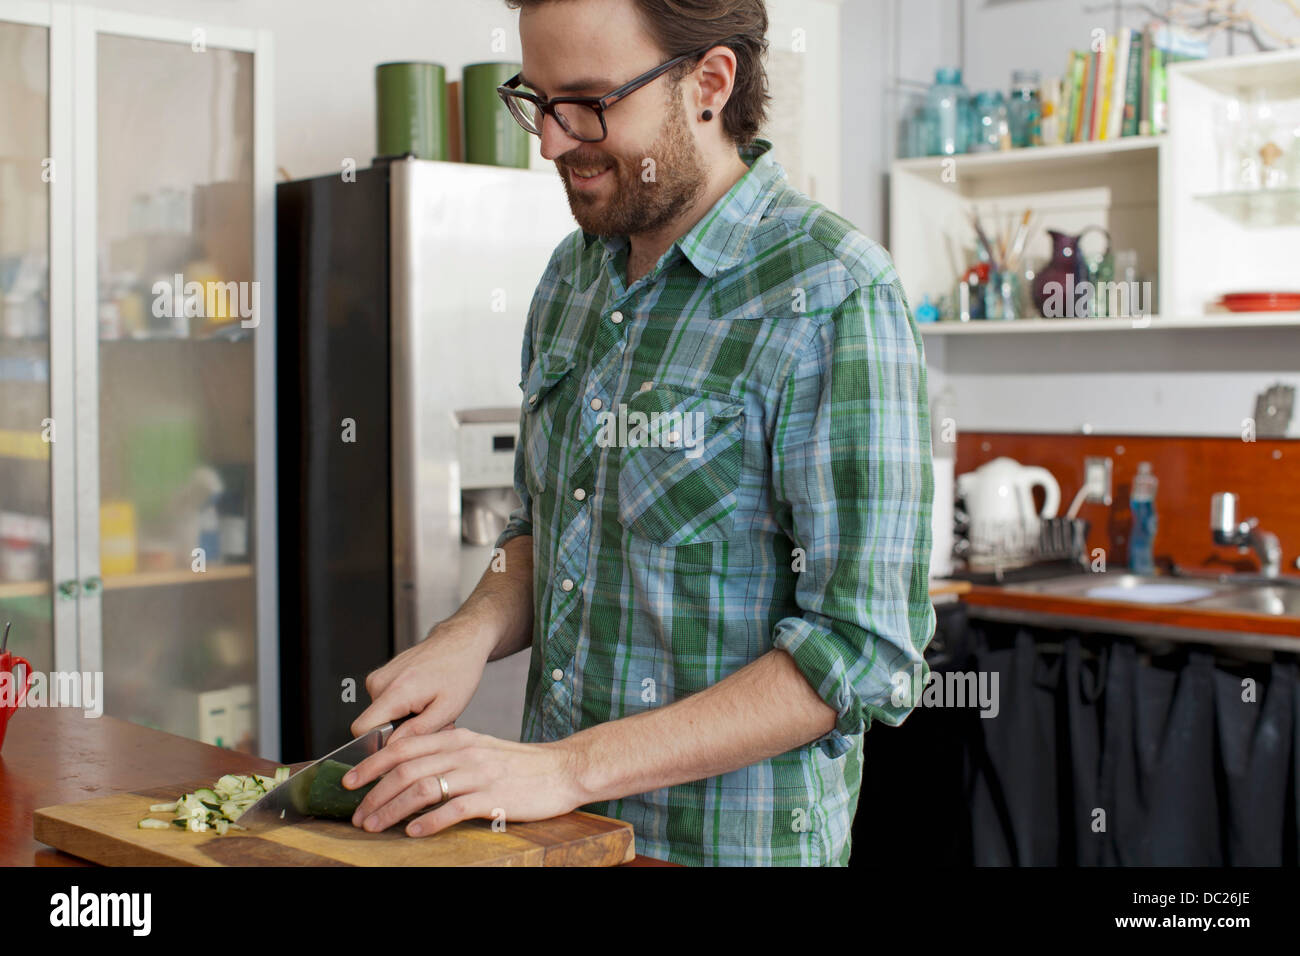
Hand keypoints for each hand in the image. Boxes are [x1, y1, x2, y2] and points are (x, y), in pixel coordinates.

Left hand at [342, 727, 587, 836]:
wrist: (564, 769)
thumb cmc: (521, 765)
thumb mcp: (481, 749)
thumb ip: (448, 754)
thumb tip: (410, 767)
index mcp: (458, 738)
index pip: (404, 747)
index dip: (372, 764)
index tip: (351, 782)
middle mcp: (464, 752)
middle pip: (406, 769)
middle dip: (375, 793)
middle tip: (358, 814)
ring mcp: (478, 774)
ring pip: (422, 789)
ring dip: (392, 810)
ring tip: (376, 826)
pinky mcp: (493, 797)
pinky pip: (452, 809)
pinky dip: (428, 822)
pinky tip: (414, 832)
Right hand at [350, 617, 495, 742]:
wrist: (460, 641)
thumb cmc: (459, 671)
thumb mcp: (447, 709)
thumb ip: (417, 731)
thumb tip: (392, 747)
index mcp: (396, 690)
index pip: (361, 729)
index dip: (378, 744)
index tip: (402, 744)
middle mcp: (381, 682)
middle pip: (372, 724)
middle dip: (397, 732)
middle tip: (428, 723)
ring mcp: (379, 676)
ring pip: (379, 715)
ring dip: (402, 719)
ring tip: (428, 709)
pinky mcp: (382, 675)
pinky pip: (384, 703)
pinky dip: (401, 707)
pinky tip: (422, 700)